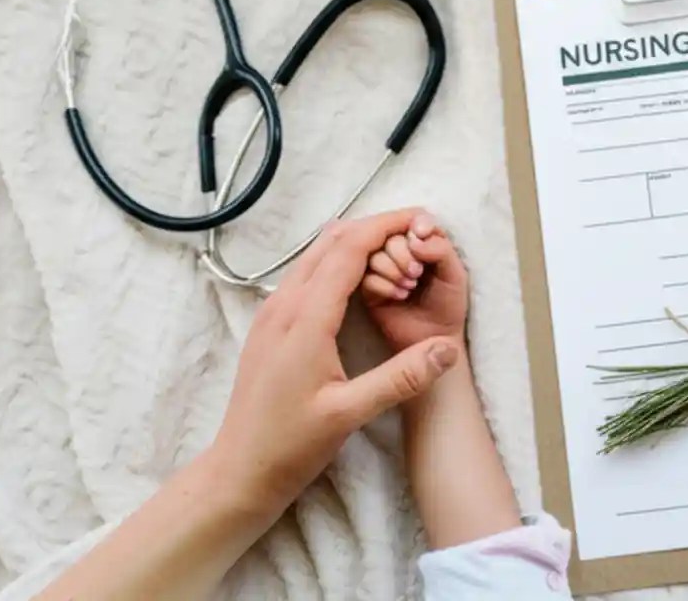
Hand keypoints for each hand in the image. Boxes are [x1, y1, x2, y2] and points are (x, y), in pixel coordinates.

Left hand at [212, 211, 461, 510]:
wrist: (240, 469)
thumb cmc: (290, 445)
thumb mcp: (351, 414)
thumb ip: (401, 378)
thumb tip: (447, 350)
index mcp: (304, 319)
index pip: (348, 250)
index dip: (386, 227)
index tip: (420, 218)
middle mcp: (283, 306)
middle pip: (330, 241)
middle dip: (374, 227)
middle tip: (415, 228)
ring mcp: (272, 313)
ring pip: (316, 255)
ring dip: (355, 243)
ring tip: (396, 248)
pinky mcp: (270, 325)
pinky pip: (306, 275)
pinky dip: (338, 263)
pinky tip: (362, 280)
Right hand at [360, 210, 468, 351]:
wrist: (436, 339)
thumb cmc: (448, 304)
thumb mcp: (454, 273)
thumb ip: (441, 249)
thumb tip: (415, 237)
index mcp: (422, 243)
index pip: (410, 220)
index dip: (413, 223)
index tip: (420, 234)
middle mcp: (399, 252)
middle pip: (387, 235)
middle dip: (402, 252)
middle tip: (417, 273)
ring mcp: (382, 270)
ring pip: (372, 254)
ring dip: (392, 268)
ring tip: (409, 286)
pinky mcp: (369, 290)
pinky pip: (365, 277)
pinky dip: (383, 284)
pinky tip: (398, 296)